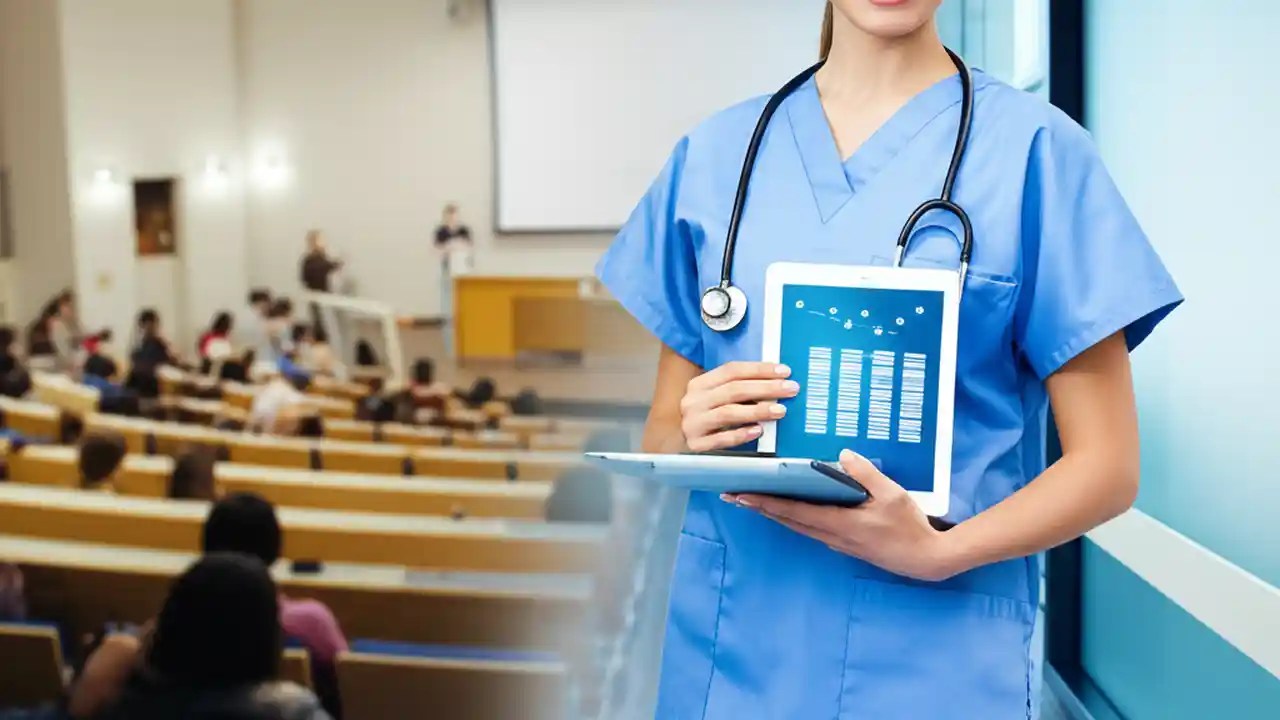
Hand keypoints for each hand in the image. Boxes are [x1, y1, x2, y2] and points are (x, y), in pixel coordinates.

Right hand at [680, 361, 799, 451]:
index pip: (732, 370)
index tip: (784, 371)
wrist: (675, 442)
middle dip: (766, 388)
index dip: (759, 369)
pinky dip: (741, 434)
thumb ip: (738, 390)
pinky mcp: (695, 445)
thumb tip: (776, 382)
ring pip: (728, 413)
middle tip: (790, 389)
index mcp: (700, 384)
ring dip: (757, 410)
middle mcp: (693, 401)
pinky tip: (758, 431)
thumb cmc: (706, 417)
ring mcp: (692, 423)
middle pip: (733, 390)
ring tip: (780, 410)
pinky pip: (721, 439)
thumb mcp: (715, 398)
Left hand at [725, 450, 959, 581]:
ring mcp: (837, 541)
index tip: (743, 495)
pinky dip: (792, 518)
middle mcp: (832, 535)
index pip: (793, 511)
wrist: (926, 559)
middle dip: (759, 507)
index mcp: (840, 523)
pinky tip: (787, 509)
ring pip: (796, 525)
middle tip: (733, 496)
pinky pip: (810, 528)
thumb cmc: (910, 527)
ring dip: (773, 513)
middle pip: (787, 520)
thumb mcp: (893, 494)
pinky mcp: (844, 543)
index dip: (766, 503)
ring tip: (752, 501)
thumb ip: (866, 474)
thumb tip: (843, 454)